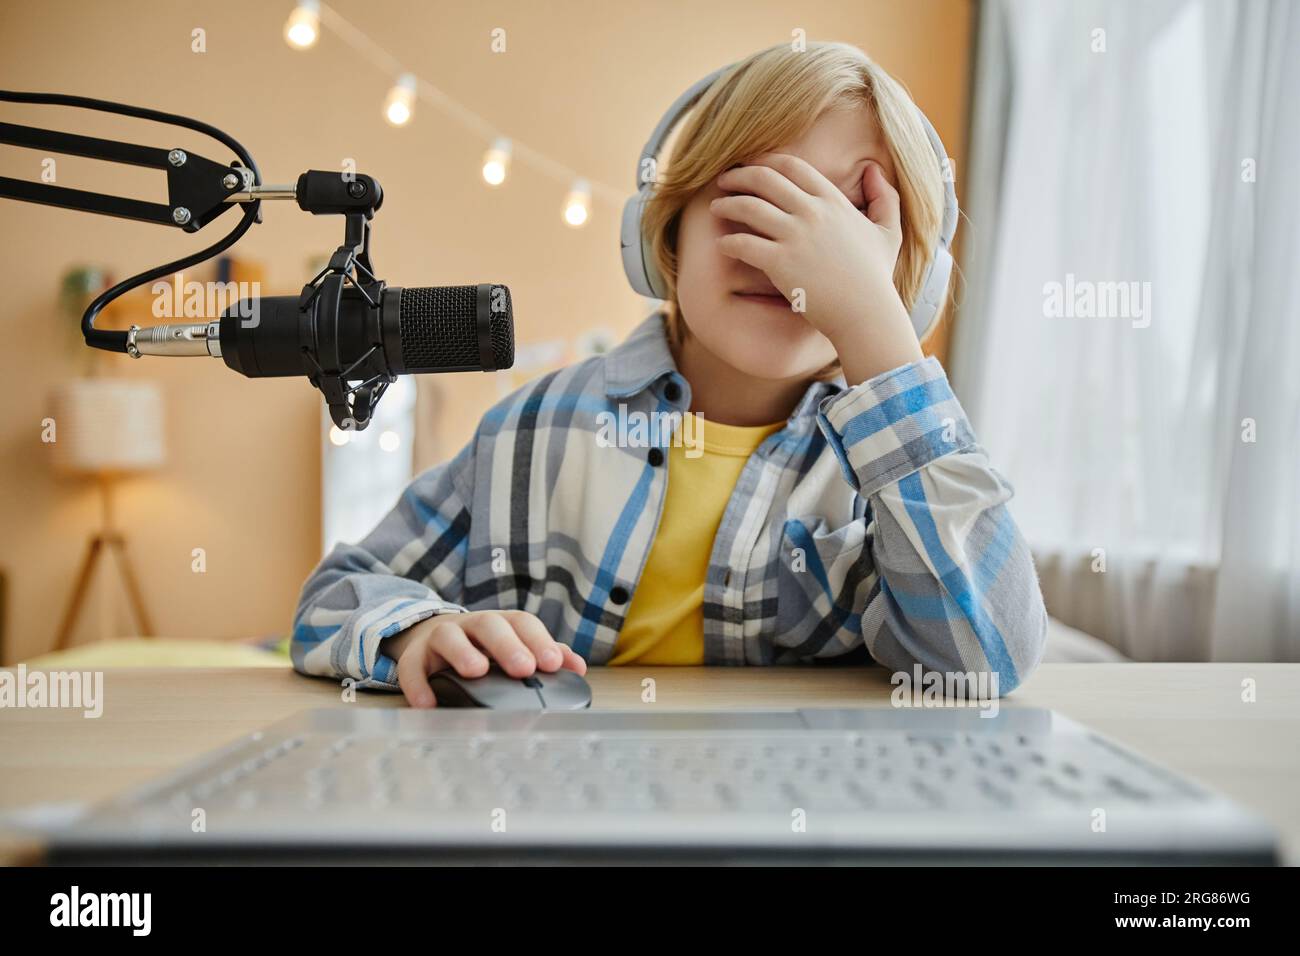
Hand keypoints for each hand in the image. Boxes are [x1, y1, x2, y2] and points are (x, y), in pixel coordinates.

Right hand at [380, 610, 587, 708]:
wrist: (431, 637)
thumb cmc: (482, 647)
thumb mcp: (513, 646)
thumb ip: (545, 655)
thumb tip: (577, 667)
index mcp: (500, 623)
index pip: (522, 623)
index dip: (538, 641)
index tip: (553, 663)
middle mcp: (470, 625)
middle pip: (489, 624)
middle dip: (508, 645)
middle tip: (524, 668)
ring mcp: (440, 638)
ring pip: (448, 636)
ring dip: (463, 652)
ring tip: (476, 671)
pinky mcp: (414, 657)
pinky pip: (412, 668)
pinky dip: (419, 685)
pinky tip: (429, 703)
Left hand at [710, 153, 922, 382]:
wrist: (865, 313)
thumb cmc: (875, 277)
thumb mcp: (889, 231)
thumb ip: (884, 196)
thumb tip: (874, 168)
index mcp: (832, 202)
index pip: (792, 166)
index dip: (766, 161)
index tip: (751, 165)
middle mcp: (812, 213)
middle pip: (764, 179)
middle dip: (739, 175)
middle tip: (724, 180)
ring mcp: (795, 236)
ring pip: (748, 207)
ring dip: (727, 204)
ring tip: (716, 207)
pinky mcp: (780, 262)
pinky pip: (743, 243)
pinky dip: (727, 241)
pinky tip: (721, 244)